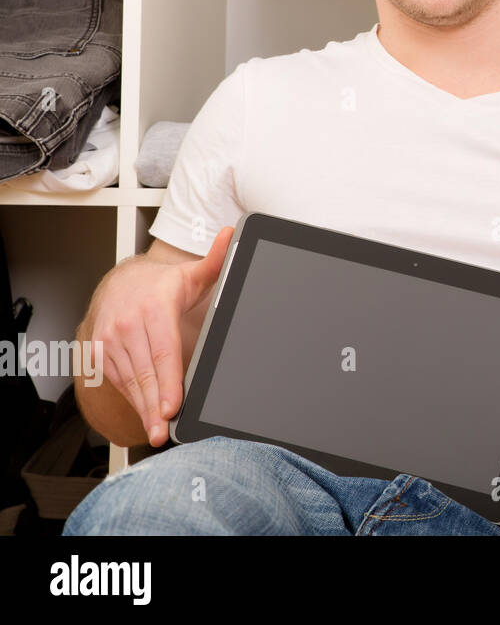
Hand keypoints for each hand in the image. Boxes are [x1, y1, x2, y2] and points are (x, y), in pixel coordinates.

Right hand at [93, 227, 232, 445]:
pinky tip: (145, 415)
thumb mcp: (191, 273)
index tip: (172, 406)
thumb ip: (216, 260)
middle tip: (163, 432)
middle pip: (145, 372)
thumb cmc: (161, 286)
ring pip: (129, 381)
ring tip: (156, 431)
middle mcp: (127, 324)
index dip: (167, 382)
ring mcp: (110, 340)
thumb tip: (232, 236)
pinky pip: (118, 381)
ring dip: (142, 408)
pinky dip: (132, 400)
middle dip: (153, 405)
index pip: (163, 351)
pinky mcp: (99, 353)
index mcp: (154, 307)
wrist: (119, 284)